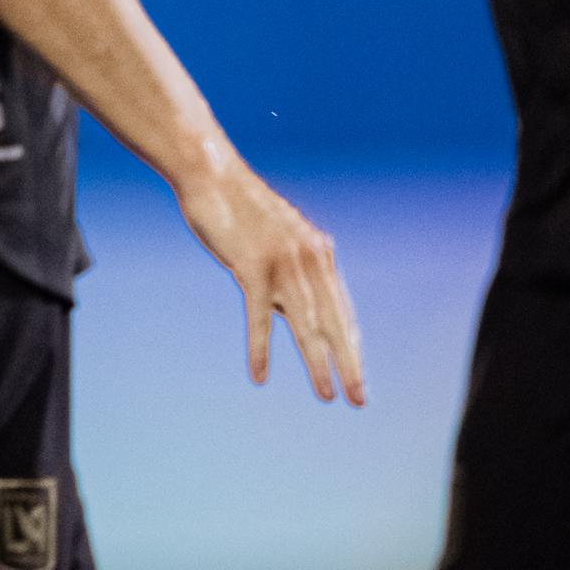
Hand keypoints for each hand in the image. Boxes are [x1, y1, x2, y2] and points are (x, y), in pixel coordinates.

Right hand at [176, 161, 368, 404]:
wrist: (210, 171)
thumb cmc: (236, 204)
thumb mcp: (274, 237)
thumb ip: (287, 270)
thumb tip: (287, 307)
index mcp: (319, 253)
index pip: (343, 311)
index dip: (351, 346)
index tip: (358, 376)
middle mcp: (310, 260)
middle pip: (335, 323)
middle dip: (349, 364)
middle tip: (359, 399)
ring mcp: (282, 264)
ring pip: (306, 325)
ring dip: (317, 364)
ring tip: (327, 395)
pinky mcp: (251, 267)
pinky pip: (258, 318)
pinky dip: (260, 349)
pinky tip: (260, 375)